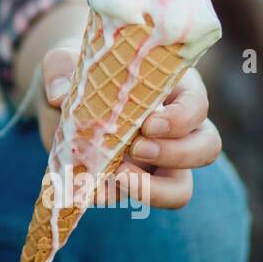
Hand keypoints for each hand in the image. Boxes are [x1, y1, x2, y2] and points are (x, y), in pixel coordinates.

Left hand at [39, 45, 220, 209]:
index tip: (149, 124)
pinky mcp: (132, 181)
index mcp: (170, 88)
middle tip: (136, 149)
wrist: (57, 98)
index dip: (181, 119)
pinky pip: (137, 200)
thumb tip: (59, 95)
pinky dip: (115, 198)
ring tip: (119, 177)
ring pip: (181, 186)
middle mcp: (174, 127)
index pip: (196, 104)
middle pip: (205, 147)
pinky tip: (91, 192)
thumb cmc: (73, 70)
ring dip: (155, 190)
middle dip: (177, 154)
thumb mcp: (62, 61)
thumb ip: (61, 70)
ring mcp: (157, 160)